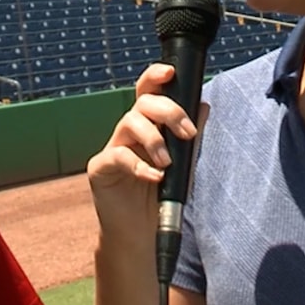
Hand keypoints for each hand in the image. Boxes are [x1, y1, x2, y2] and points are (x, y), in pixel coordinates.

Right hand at [86, 63, 197, 235]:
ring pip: (129, 122)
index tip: (170, 71)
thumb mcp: (183, 163)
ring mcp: (112, 147)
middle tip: (187, 134)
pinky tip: (154, 177)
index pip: (148, 91)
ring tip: (167, 163)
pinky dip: (139, 165)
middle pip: (142, 102)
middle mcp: (128, 131)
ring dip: (154, 139)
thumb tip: (205, 106)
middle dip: (168, 111)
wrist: (141, 232)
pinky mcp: (100, 167)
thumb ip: (192, 136)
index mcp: (147, 125)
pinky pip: (118, 155)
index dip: (155, 76)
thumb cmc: (161, 195)